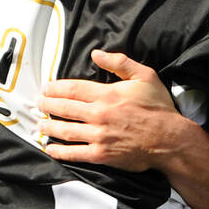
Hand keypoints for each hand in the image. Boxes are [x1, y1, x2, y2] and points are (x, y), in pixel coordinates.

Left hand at [38, 49, 180, 169]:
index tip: (46, 88)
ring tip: (39, 123)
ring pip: (65, 130)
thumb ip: (119, 63)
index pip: (73, 89)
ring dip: (49, 126)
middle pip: (64, 108)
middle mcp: (99, 114)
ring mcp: (98, 136)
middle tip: (38, 103)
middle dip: (47, 105)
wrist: (170, 139)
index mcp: (107, 94)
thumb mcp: (145, 76)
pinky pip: (75, 153)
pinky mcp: (101, 154)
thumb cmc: (158, 108)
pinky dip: (60, 151)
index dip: (55, 88)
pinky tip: (50, 148)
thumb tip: (96, 54)